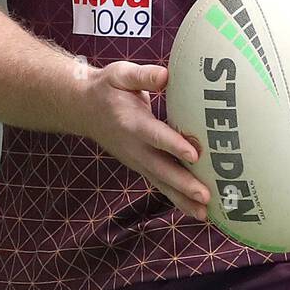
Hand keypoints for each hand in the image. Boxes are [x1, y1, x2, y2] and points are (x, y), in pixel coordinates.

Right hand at [84, 61, 210, 220]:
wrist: (83, 109)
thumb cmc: (107, 88)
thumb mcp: (121, 74)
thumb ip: (143, 76)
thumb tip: (166, 75)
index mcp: (132, 123)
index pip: (156, 136)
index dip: (174, 145)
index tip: (195, 155)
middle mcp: (134, 147)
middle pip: (161, 168)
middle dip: (183, 184)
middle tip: (205, 196)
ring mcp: (136, 160)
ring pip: (161, 183)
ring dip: (182, 199)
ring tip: (205, 214)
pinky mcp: (141, 166)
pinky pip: (160, 184)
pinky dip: (178, 199)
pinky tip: (197, 211)